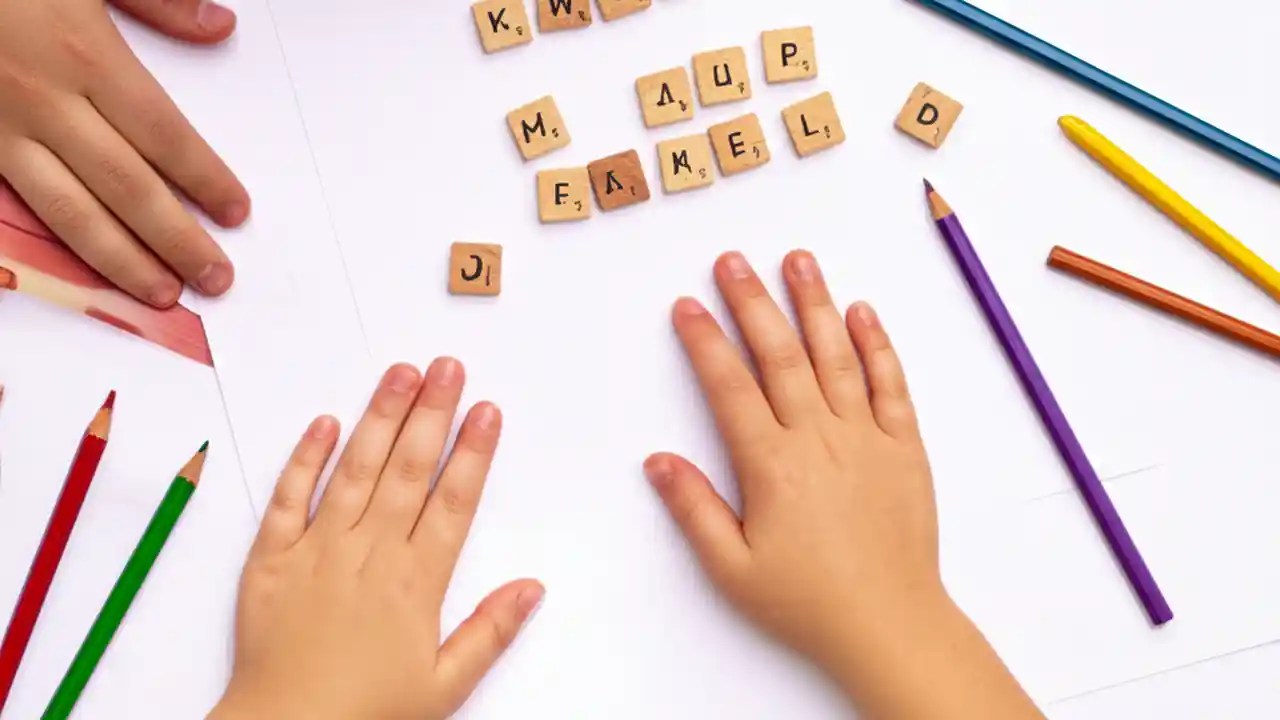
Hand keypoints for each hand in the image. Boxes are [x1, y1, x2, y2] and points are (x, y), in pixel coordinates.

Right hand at [0, 0, 248, 307]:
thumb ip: (158, 0)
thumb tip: (221, 28)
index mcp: (86, 53)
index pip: (165, 135)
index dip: (205, 179)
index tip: (237, 212)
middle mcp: (44, 100)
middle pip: (127, 185)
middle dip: (177, 238)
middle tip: (217, 278)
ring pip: (67, 208)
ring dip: (120, 258)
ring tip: (161, 291)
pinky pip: (9, 203)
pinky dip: (46, 244)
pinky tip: (77, 274)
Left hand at [210, 360, 542, 719]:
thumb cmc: (364, 714)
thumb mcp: (444, 685)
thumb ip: (489, 632)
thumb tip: (532, 588)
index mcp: (415, 582)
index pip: (453, 500)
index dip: (473, 451)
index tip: (486, 409)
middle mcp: (369, 553)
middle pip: (408, 470)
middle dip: (432, 412)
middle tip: (448, 367)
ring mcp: (318, 549)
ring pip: (355, 469)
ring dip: (380, 417)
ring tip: (400, 373)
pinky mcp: (271, 558)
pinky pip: (287, 498)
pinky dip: (305, 458)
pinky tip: (325, 422)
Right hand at [647, 251, 1041, 718]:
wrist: (891, 624)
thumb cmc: (809, 603)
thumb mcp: (733, 569)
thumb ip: (694, 510)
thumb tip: (658, 461)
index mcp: (773, 467)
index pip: (730, 388)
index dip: (706, 342)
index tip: (688, 305)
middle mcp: (820, 440)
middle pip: (781, 356)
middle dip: (753, 302)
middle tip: (732, 260)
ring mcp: (866, 438)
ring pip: (836, 356)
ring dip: (814, 304)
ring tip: (798, 261)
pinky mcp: (904, 448)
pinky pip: (890, 385)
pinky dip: (876, 346)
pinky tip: (861, 312)